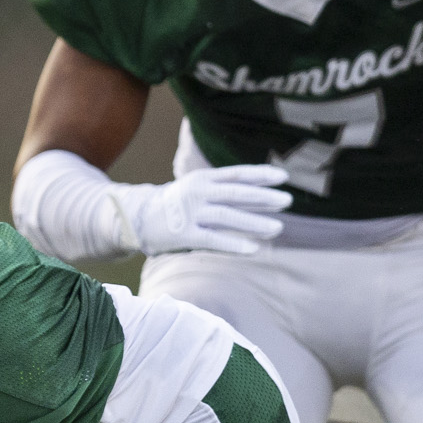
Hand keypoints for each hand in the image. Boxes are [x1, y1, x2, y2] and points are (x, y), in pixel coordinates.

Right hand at [109, 164, 291, 255]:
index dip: (260, 175)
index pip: (236, 174)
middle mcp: (196, 194)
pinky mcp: (183, 236)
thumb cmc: (176, 206)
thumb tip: (265, 197)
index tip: (284, 178)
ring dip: (254, 222)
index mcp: (202, 179)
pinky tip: (253, 249)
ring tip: (277, 228)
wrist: (135, 220)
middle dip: (262, 197)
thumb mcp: (197, 191)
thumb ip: (225, 193)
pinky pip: (213, 240)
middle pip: (235, 193)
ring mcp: (189, 214)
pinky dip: (234, 244)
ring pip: (227, 216)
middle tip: (286, 201)